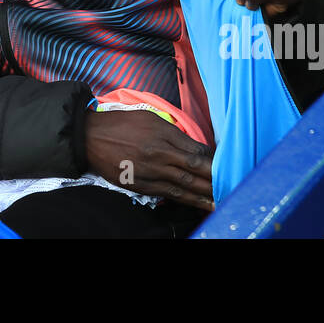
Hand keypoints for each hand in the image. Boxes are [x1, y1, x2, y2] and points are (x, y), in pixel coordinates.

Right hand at [85, 109, 214, 209]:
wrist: (89, 137)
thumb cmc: (121, 124)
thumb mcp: (149, 118)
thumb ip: (172, 132)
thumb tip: (194, 146)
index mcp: (162, 134)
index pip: (196, 150)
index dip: (214, 160)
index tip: (227, 166)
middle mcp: (158, 153)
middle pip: (194, 169)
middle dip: (216, 180)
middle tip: (234, 187)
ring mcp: (149, 171)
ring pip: (184, 186)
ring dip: (205, 195)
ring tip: (222, 202)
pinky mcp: (140, 184)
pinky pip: (167, 193)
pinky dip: (185, 199)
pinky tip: (197, 204)